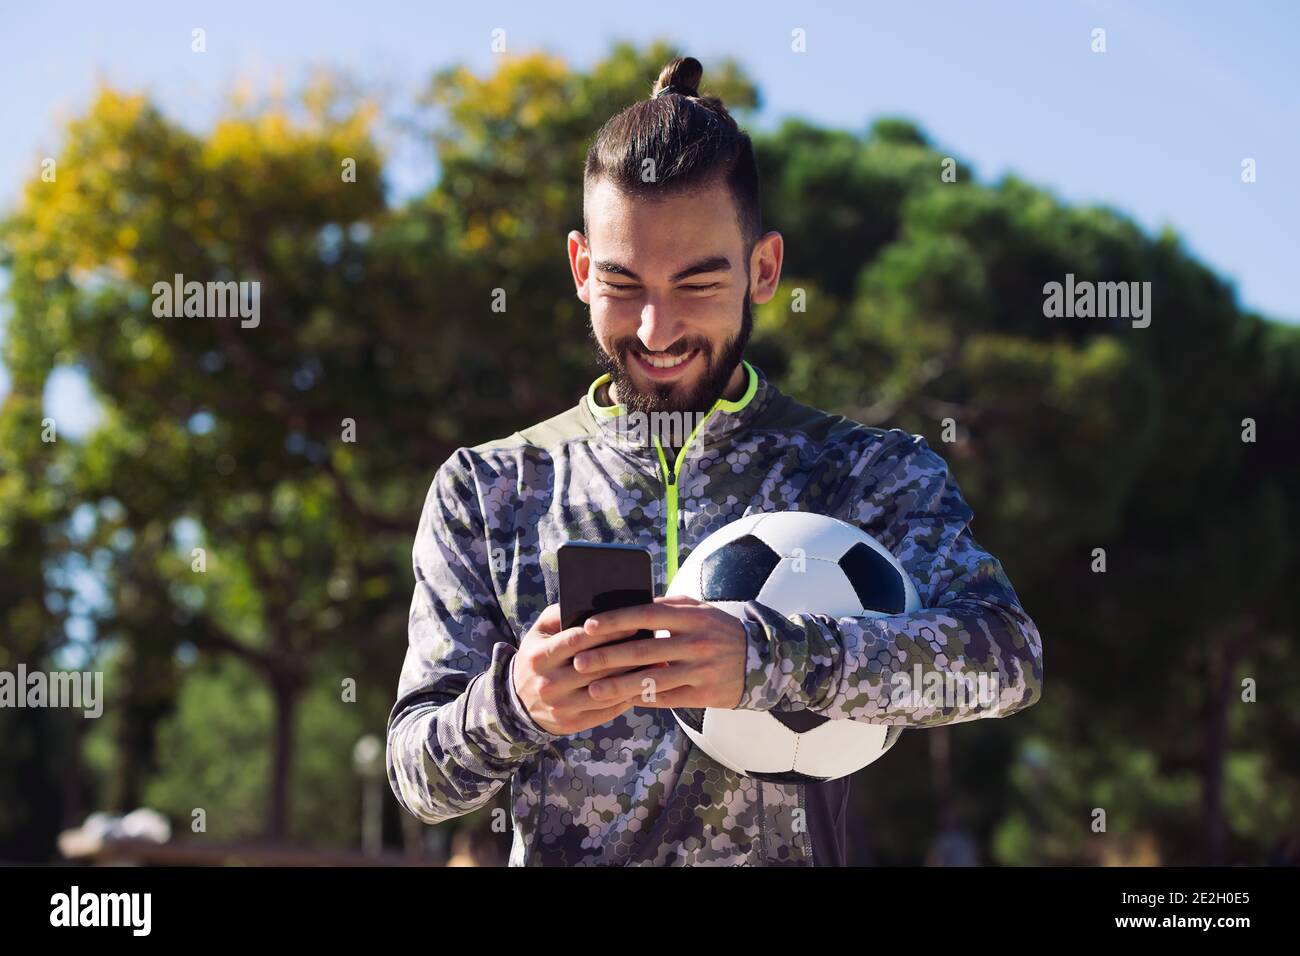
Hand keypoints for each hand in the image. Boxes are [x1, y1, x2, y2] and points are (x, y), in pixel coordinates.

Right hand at [512, 603, 652, 735]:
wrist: (519, 703)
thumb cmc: (538, 657)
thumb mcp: (538, 633)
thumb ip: (559, 614)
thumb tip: (593, 603)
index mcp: (539, 657)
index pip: (577, 641)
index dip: (606, 632)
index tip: (633, 623)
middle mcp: (548, 684)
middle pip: (596, 667)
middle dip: (627, 653)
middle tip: (654, 642)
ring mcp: (561, 707)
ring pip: (605, 690)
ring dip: (634, 677)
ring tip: (658, 663)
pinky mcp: (572, 724)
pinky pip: (606, 710)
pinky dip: (628, 696)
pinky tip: (645, 684)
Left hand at [572, 595, 746, 709]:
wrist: (759, 660)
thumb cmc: (717, 630)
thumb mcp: (698, 611)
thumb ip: (665, 608)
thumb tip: (625, 609)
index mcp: (692, 616)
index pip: (647, 614)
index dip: (617, 619)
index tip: (589, 625)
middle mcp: (697, 642)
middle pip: (645, 649)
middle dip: (608, 657)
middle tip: (579, 662)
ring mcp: (701, 670)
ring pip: (653, 680)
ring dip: (619, 686)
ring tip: (593, 690)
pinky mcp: (704, 694)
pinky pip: (667, 698)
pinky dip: (642, 699)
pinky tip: (621, 701)